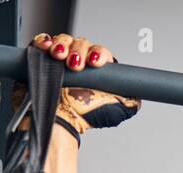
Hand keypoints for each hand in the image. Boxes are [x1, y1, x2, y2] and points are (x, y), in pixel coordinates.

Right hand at [13, 32, 140, 140]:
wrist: (58, 122)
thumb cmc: (84, 117)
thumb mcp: (116, 112)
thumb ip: (131, 101)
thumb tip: (140, 95)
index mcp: (96, 71)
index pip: (100, 52)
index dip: (98, 54)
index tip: (95, 63)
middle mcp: (79, 62)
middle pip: (82, 43)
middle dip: (79, 51)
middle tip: (75, 65)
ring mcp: (60, 59)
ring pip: (64, 40)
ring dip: (62, 46)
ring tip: (59, 57)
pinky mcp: (42, 58)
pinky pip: (43, 41)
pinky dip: (44, 41)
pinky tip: (47, 47)